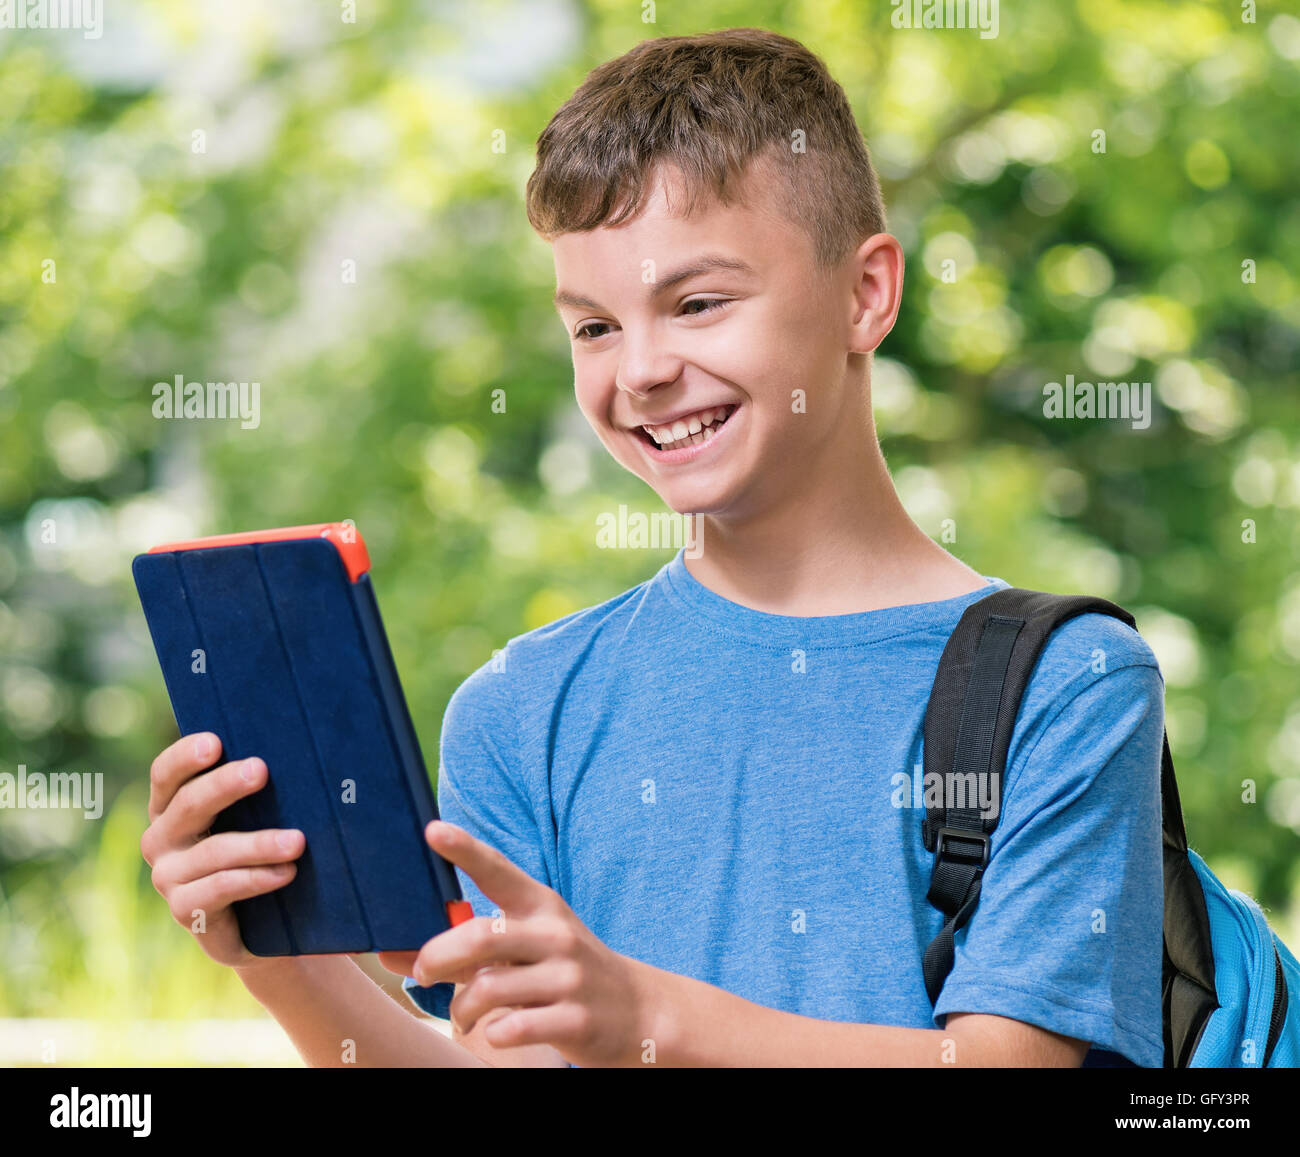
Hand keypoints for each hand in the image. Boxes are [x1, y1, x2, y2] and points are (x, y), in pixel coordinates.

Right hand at [139, 732, 304, 968]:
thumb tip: (295, 753)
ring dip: (259, 844)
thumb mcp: (254, 816)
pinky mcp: (185, 910)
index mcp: (171, 807)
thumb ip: (257, 789)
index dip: (185, 757)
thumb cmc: (259, 852)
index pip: (166, 774)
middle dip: (225, 786)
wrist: (260, 923)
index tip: (215, 742)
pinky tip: (286, 872)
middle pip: (189, 805)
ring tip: (297, 841)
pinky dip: (256, 878)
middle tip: (261, 770)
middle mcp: (161, 839)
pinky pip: (222, 888)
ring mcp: (168, 877)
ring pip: (215, 851)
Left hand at [381, 821, 661, 1066]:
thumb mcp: (525, 947)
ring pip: (488, 988)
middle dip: (437, 958)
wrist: (637, 1010)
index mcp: (541, 906)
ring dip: (461, 1008)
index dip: (464, 849)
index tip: (433, 831)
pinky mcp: (574, 1019)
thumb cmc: (563, 970)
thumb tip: (395, 952)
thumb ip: (464, 947)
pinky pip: (512, 1027)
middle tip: (421, 973)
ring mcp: (568, 977)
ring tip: (464, 1015)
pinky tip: (497, 1031)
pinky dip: (492, 1033)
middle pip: (480, 936)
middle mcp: (555, 935)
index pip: (497, 870)